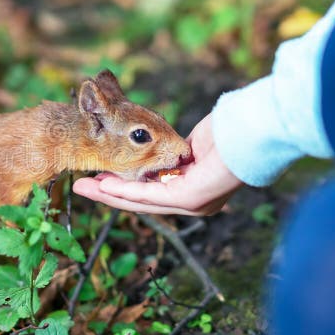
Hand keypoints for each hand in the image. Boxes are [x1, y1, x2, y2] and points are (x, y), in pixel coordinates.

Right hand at [72, 114, 242, 214]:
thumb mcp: (193, 145)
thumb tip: (164, 154)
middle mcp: (195, 204)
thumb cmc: (230, 131)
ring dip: (109, 195)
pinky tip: (105, 186)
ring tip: (84, 188)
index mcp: (195, 190)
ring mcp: (194, 205)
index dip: (123, 188)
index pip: (152, 192)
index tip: (99, 180)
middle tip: (81, 188)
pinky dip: (126, 192)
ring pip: (142, 201)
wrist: (253, 130)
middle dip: (108, 194)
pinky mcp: (191, 199)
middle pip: (142, 201)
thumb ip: (174, 154)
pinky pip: (151, 196)